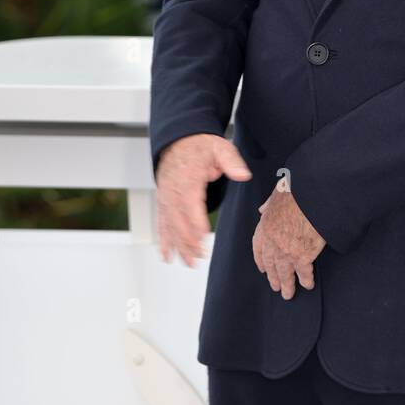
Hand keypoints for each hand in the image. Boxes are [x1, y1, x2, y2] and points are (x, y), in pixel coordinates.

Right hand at [155, 133, 251, 265]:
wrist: (179, 141)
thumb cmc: (201, 147)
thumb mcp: (220, 148)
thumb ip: (231, 162)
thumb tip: (243, 174)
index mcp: (187, 178)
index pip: (190, 202)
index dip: (195, 220)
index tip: (203, 236)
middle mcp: (172, 190)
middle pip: (178, 219)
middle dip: (188, 240)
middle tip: (201, 256)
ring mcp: (165, 198)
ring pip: (169, 225)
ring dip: (178, 245)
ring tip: (189, 263)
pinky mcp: (163, 203)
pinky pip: (161, 224)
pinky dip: (164, 241)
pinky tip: (168, 257)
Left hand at [252, 185, 325, 299]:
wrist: (312, 194)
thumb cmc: (296, 190)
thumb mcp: (276, 193)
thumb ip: (268, 204)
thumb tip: (261, 209)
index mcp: (265, 225)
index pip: (258, 248)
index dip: (261, 260)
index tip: (263, 269)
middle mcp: (273, 241)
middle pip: (271, 264)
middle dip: (273, 277)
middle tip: (276, 287)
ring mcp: (287, 250)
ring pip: (285, 273)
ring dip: (287, 285)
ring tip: (288, 294)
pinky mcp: (303, 255)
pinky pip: (304, 272)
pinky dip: (306, 280)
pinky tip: (308, 285)